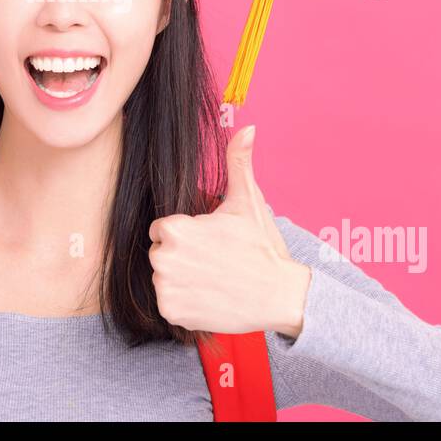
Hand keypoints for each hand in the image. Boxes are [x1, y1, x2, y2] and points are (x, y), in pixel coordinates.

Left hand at [148, 124, 310, 335]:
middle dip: (182, 256)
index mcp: (174, 228)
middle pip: (161, 253)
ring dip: (182, 280)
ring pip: (163, 278)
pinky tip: (209, 297)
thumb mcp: (247, 202)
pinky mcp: (170, 312)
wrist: (279, 295)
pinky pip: (167, 303)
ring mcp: (165, 287)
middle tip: (215, 262)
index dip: (186, 235)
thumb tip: (248, 128)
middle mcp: (163, 257)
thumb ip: (238, 162)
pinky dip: (184, 304)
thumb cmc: (261, 247)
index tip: (209, 243)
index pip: (163, 229)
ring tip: (213, 279)